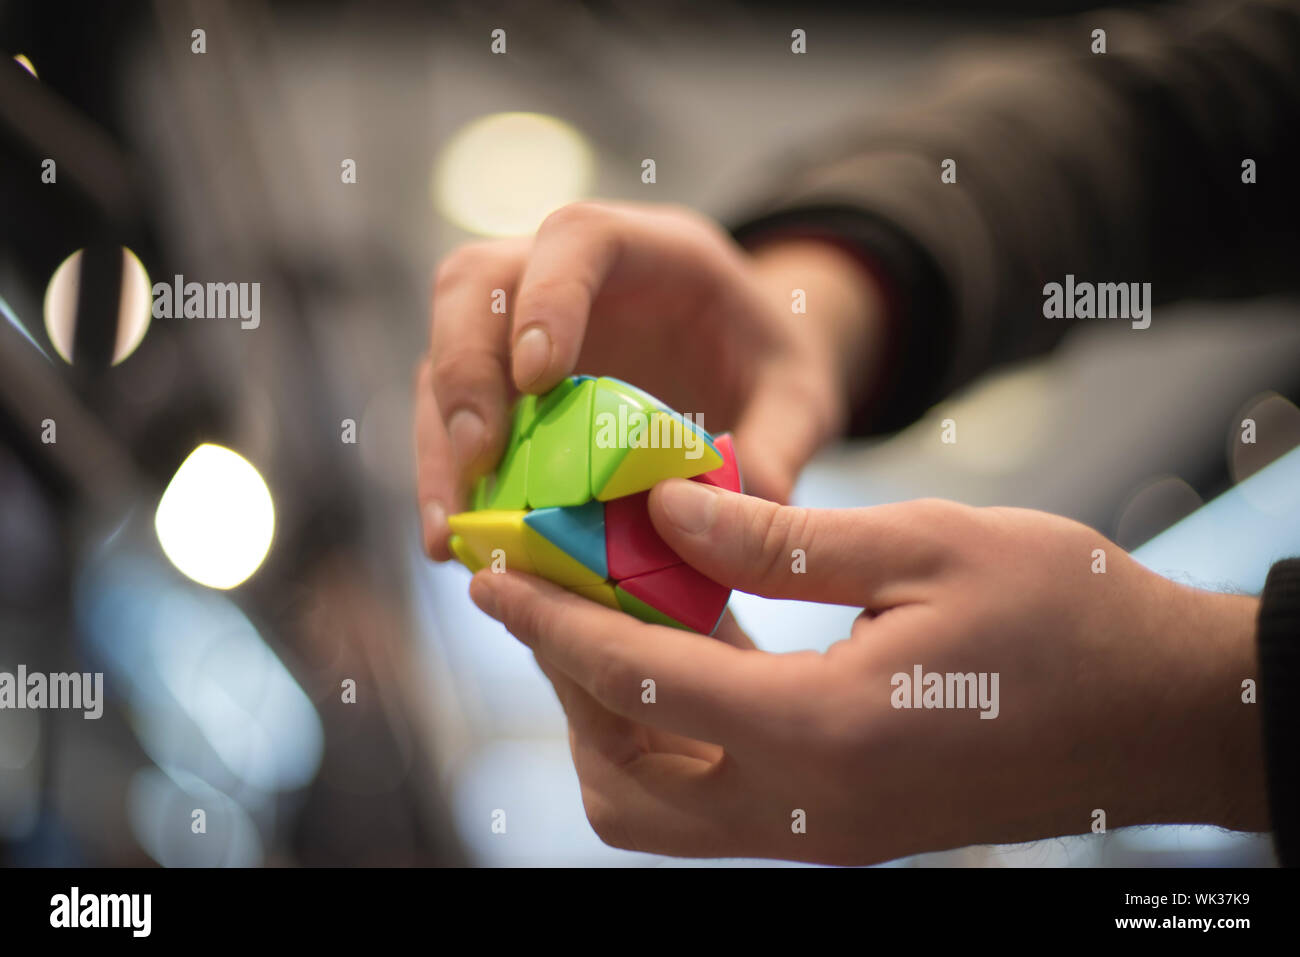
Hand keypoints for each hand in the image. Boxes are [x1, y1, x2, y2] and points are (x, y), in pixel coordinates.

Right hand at [415, 201, 886, 558]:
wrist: (747, 360)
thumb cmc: (772, 363)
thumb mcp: (802, 397)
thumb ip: (780, 446)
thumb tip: (737, 518)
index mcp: (653, 251)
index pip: (578, 235)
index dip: (548, 295)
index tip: (538, 376)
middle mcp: (568, 272)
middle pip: (477, 282)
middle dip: (465, 369)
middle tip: (478, 460)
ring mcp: (523, 320)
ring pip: (445, 348)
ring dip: (439, 437)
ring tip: (453, 530)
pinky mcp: (504, 375)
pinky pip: (452, 408)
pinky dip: (448, 470)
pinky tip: (459, 538)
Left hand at [467, 481, 1268, 863]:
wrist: (1163, 713)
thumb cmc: (1066, 613)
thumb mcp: (923, 544)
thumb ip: (778, 538)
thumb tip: (662, 509)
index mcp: (827, 735)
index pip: (641, 684)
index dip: (553, 623)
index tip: (491, 575)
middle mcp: (811, 812)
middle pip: (622, 777)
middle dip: (569, 684)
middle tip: (558, 590)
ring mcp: (827, 835)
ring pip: (659, 808)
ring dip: (617, 718)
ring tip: (622, 611)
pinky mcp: (843, 830)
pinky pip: (715, 802)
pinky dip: (676, 733)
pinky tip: (695, 644)